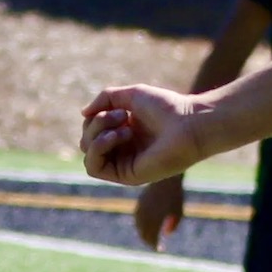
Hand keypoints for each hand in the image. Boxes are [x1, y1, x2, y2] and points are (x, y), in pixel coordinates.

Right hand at [80, 85, 209, 185]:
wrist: (189, 124)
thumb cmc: (166, 108)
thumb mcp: (130, 95)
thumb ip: (105, 99)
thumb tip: (83, 114)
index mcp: (123, 132)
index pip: (91, 129)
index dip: (96, 116)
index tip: (120, 108)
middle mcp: (123, 150)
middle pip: (86, 140)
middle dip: (97, 123)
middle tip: (121, 115)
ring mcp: (124, 164)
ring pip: (88, 153)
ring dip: (97, 134)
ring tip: (124, 126)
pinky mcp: (127, 176)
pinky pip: (95, 167)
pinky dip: (99, 148)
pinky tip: (118, 136)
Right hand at [134, 176, 185, 248]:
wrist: (166, 178)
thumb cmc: (176, 196)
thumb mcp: (178, 211)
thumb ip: (174, 224)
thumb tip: (166, 234)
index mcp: (155, 219)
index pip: (151, 238)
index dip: (155, 245)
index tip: (160, 249)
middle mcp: (145, 215)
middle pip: (143, 234)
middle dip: (149, 241)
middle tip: (156, 245)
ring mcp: (141, 209)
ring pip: (139, 227)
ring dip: (143, 234)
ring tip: (151, 238)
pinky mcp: (139, 203)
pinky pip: (137, 218)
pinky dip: (140, 225)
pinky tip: (146, 227)